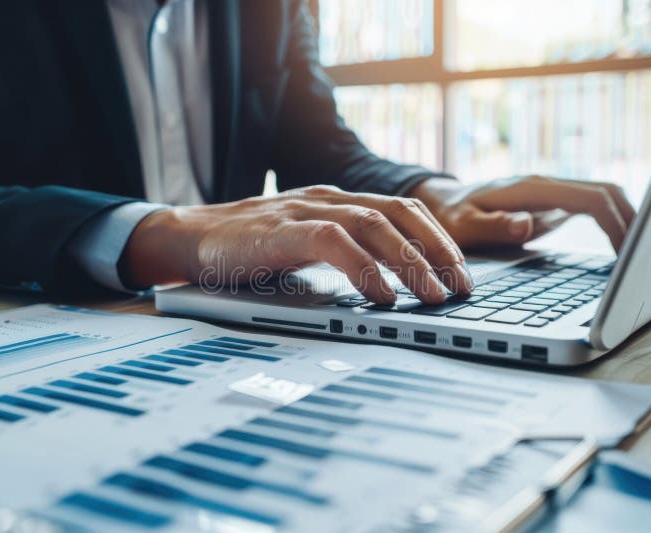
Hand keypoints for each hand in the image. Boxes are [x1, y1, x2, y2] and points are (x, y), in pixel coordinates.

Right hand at [122, 185, 472, 303]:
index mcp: (337, 202)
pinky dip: (364, 269)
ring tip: (433, 295)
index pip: (402, 210)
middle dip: (437, 251)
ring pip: (373, 224)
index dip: (437, 240)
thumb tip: (391, 285)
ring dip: (411, 261)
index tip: (461, 274)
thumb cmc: (249, 250)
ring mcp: (303, 210)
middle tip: (461, 288)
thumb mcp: (306, 247)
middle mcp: (327, 199)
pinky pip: (334, 242)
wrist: (189, 239)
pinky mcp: (280, 229)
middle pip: (398, 213)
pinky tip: (382, 295)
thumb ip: (343, 254)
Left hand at [410, 175, 635, 250]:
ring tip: (640, 255)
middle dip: (632, 220)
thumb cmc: (450, 215)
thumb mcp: (462, 224)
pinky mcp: (552, 205)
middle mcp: (547, 186)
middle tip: (646, 257)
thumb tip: (529, 224)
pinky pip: (591, 209)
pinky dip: (611, 224)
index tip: (628, 250)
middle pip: (607, 193)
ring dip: (626, 220)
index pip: (591, 199)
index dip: (616, 223)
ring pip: (603, 198)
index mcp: (532, 188)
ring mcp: (552, 194)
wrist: (442, 202)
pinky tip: (619, 248)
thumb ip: (493, 225)